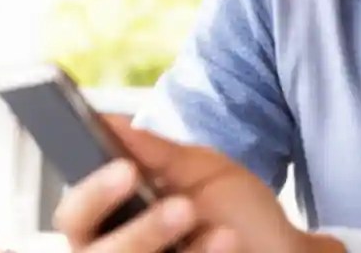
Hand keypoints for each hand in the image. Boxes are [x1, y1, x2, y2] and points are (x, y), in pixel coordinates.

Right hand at [53, 116, 340, 252]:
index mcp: (114, 220)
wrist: (285, 251)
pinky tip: (227, 242)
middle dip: (138, 231)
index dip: (91, 194)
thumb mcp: (202, 171)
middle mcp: (117, 252)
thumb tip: (107, 120)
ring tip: (210, 223)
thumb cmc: (238, 212)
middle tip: (183, 206)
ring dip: (160, 241)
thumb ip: (155, 152)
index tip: (126, 169)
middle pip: (92, 251)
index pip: (75, 213)